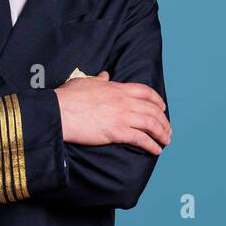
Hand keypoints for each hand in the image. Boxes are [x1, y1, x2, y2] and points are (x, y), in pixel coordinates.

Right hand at [53, 71, 170, 153]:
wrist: (58, 111)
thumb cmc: (66, 98)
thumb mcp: (84, 82)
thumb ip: (98, 80)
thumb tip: (105, 76)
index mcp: (116, 88)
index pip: (145, 92)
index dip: (157, 100)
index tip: (162, 107)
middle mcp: (124, 101)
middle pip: (153, 110)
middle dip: (163, 121)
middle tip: (167, 129)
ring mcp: (122, 117)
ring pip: (152, 124)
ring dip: (162, 133)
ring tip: (165, 141)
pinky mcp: (117, 132)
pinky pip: (141, 139)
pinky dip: (152, 145)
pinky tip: (156, 150)